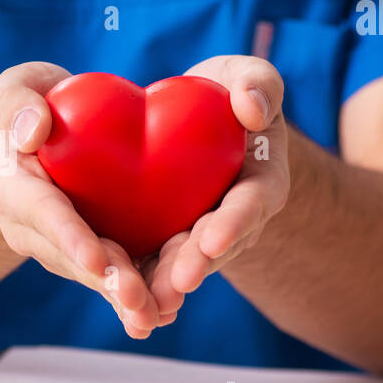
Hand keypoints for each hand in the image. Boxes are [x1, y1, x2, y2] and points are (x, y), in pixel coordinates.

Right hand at [0, 62, 161, 338]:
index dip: (67, 235)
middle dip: (103, 280)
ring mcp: (59, 246)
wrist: (41, 136)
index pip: (40, 210)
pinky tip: (165, 313)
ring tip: (154, 316)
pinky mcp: (89, 251)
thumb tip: (32, 130)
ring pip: (92, 274)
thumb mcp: (20, 86)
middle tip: (135, 300)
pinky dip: (138, 293)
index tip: (96, 258)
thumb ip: (18, 100)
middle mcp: (30, 227)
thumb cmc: (32, 104)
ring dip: (122, 297)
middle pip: (69, 256)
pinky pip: (113, 274)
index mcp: (11, 186)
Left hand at [144, 55, 290, 317]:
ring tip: (146, 305)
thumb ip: (257, 83)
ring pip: (182, 266)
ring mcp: (199, 237)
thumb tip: (255, 111)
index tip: (211, 240)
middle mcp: (233, 220)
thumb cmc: (225, 95)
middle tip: (178, 283)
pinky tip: (122, 306)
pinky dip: (140, 285)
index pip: (250, 206)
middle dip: (197, 266)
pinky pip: (152, 266)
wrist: (195, 122)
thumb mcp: (244, 76)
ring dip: (166, 286)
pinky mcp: (166, 243)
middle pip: (216, 247)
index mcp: (259, 183)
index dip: (233, 224)